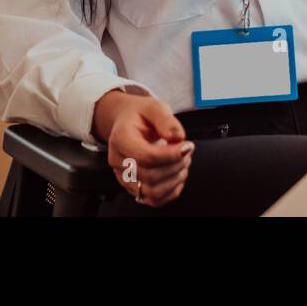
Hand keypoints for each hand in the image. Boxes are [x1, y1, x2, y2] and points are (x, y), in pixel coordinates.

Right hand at [93, 91, 192, 207]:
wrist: (126, 121)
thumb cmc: (139, 115)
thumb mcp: (153, 106)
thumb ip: (166, 120)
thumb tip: (177, 137)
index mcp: (121, 138)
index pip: (146, 156)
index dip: (171, 155)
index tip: (187, 146)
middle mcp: (118, 160)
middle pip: (150, 176)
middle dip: (175, 165)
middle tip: (187, 151)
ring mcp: (124, 176)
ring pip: (152, 191)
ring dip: (174, 179)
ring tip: (183, 162)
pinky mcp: (133, 186)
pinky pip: (153, 200)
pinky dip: (170, 192)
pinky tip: (177, 175)